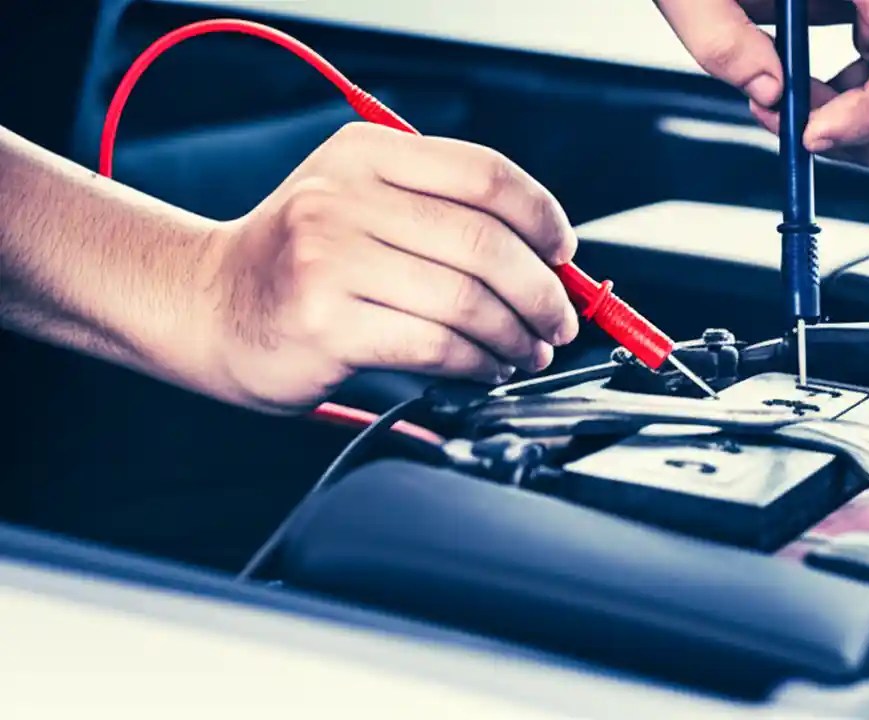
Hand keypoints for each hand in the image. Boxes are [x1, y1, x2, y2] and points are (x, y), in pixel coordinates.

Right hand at [196, 122, 579, 412]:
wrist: (206, 305)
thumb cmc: (300, 261)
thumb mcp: (359, 203)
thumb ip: (441, 213)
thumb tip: (547, 258)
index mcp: (366, 156)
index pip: (484, 174)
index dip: (541, 216)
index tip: (563, 253)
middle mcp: (344, 197)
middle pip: (485, 242)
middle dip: (541, 291)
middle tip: (558, 321)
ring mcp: (329, 259)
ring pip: (467, 300)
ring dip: (515, 335)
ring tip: (525, 351)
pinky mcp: (324, 323)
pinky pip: (435, 345)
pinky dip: (479, 362)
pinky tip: (486, 368)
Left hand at [654, 0, 868, 164]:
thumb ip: (722, 37)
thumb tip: (771, 94)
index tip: (812, 133)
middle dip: (859, 123)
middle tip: (793, 130)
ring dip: (840, 115)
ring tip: (772, 103)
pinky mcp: (853, 6)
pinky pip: (867, 65)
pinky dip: (830, 98)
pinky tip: (780, 88)